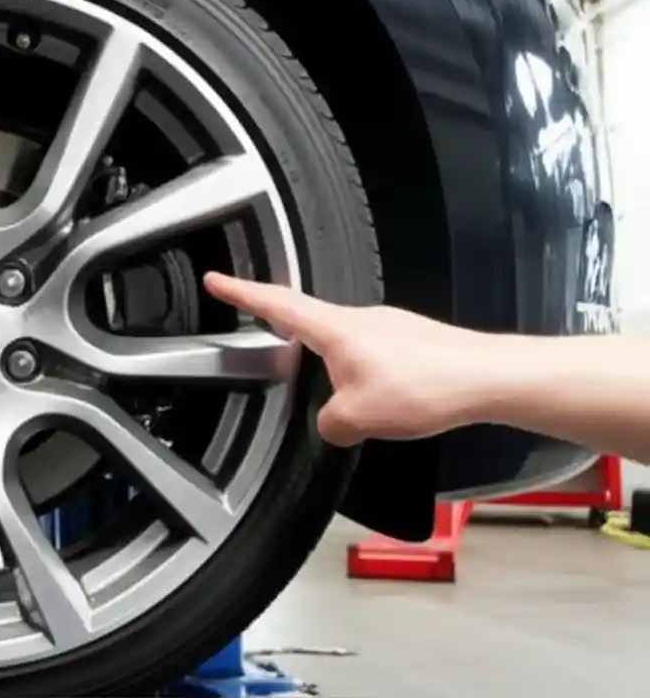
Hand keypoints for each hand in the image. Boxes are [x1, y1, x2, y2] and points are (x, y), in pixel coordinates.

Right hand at [203, 272, 495, 445]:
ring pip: (347, 350)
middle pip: (311, 326)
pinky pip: (377, 361)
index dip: (242, 292)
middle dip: (294, 344)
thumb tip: (332, 425)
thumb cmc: (426, 387)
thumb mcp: (357, 418)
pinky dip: (371, 383)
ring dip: (340, 375)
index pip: (277, 304)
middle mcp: (361, 320)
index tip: (218, 280)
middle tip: (277, 354)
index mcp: (336, 330)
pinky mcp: (414, 343)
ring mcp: (390, 328)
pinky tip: (386, 406)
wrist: (488, 379)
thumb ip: (329, 424)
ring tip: (352, 407)